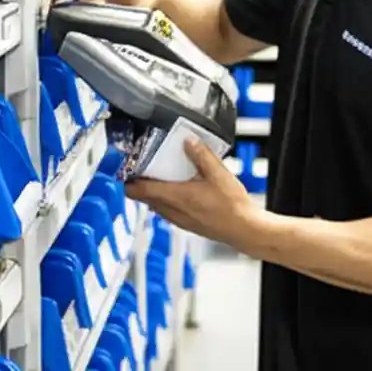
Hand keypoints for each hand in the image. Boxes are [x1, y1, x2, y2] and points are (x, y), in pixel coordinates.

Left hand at [125, 137, 261, 248]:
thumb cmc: (233, 206)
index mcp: (176, 197)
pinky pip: (167, 211)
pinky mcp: (186, 224)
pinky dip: (166, 199)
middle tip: (145, 166)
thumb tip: (188, 141)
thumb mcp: (219, 174)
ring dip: (154, 192)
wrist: (245, 230)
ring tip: (163, 175)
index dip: (128, 180)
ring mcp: (179, 220)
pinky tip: (181, 189)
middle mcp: (173, 211)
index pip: (140, 191)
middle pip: (144, 198)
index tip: (126, 168)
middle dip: (140, 183)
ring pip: (155, 205)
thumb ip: (202, 155)